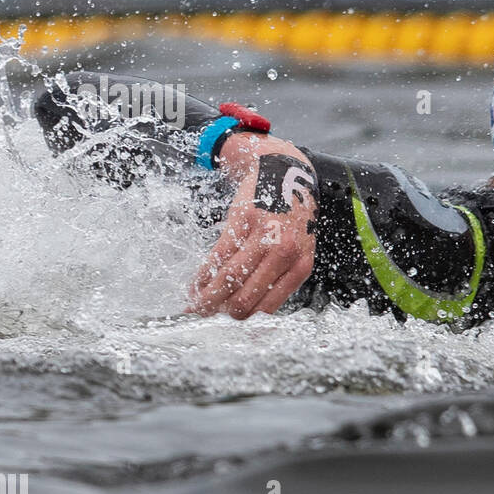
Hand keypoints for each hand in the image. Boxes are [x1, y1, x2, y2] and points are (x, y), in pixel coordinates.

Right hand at [186, 135, 317, 318]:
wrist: (287, 172)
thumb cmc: (291, 218)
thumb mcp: (297, 250)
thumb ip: (278, 278)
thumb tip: (246, 311)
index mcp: (300, 267)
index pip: (267, 308)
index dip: (241, 319)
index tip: (224, 322)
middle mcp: (284, 254)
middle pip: (244, 299)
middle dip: (220, 312)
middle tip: (204, 314)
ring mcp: (263, 237)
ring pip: (227, 280)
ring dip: (205, 297)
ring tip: (193, 303)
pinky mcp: (243, 221)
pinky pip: (217, 257)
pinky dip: (201, 275)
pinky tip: (194, 283)